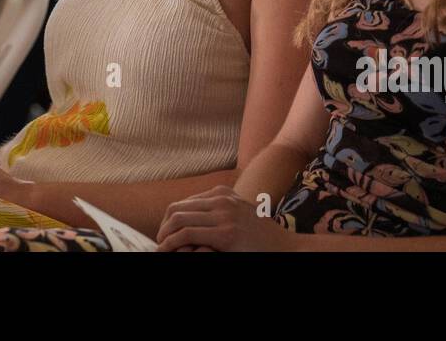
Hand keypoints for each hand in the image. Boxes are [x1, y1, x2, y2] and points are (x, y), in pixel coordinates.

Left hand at [155, 185, 296, 251]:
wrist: (286, 247)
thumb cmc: (262, 237)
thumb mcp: (239, 216)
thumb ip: (220, 213)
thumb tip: (194, 221)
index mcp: (223, 194)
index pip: (184, 203)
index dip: (169, 220)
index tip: (164, 234)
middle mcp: (222, 200)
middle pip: (177, 209)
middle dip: (163, 227)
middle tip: (159, 243)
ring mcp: (224, 216)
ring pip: (178, 220)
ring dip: (164, 236)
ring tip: (160, 249)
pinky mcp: (225, 235)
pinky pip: (187, 234)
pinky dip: (171, 243)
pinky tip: (166, 250)